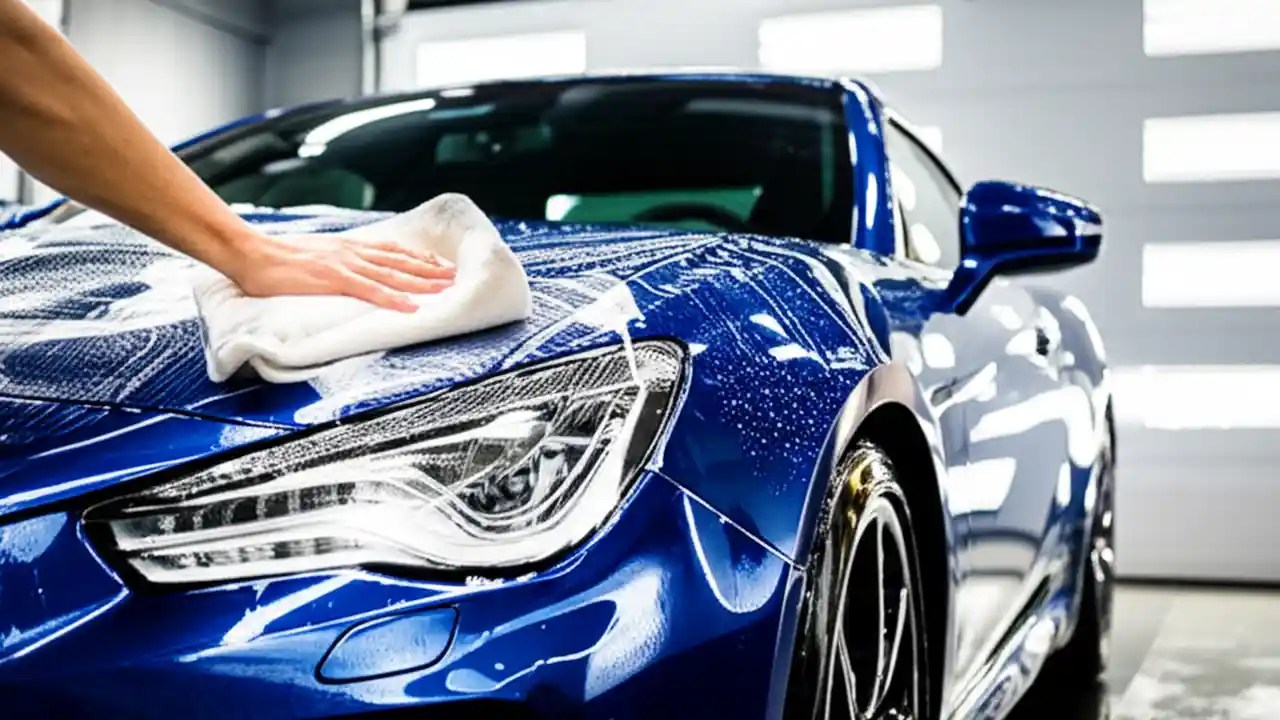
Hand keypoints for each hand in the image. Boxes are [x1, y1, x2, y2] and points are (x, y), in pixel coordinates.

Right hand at [226, 232, 456, 311]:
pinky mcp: (334, 279)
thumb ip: (333, 261)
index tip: (437, 262)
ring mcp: (344, 264)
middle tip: (454, 275)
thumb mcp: (312, 255)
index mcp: (347, 246)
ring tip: (444, 288)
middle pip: (399, 260)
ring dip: (421, 281)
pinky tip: (411, 306)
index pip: (390, 250)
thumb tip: (346, 271)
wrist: (251, 253)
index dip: (416, 256)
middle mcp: (352, 251)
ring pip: (392, 273)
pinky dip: (394, 298)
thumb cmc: (276, 258)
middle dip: (429, 268)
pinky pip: (371, 290)